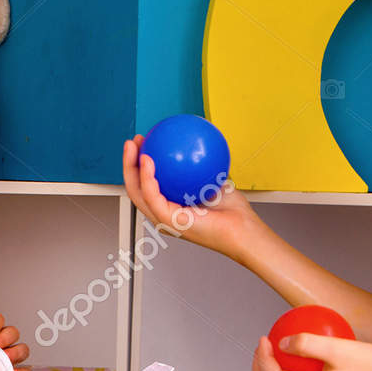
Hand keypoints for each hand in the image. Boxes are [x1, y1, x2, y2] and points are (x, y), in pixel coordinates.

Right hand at [122, 135, 263, 259]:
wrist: (242, 229)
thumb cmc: (232, 212)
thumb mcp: (214, 179)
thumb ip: (200, 166)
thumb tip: (194, 144)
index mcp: (170, 208)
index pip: (147, 185)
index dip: (140, 163)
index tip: (145, 142)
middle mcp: (162, 215)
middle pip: (136, 187)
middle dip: (129, 162)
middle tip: (132, 141)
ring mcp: (163, 220)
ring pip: (137, 192)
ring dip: (130, 166)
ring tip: (132, 146)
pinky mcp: (167, 221)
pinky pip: (152, 195)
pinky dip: (146, 177)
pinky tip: (147, 159)